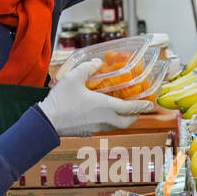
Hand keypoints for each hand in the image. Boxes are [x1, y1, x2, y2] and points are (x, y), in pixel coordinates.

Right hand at [38, 59, 153, 137]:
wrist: (47, 122)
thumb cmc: (61, 100)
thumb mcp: (74, 77)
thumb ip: (87, 68)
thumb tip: (96, 63)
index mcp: (105, 106)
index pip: (130, 108)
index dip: (142, 105)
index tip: (150, 104)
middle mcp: (105, 119)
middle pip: (127, 122)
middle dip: (135, 116)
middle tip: (138, 109)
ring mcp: (96, 128)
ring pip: (116, 126)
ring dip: (122, 120)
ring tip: (122, 110)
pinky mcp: (88, 132)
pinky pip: (104, 127)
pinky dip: (110, 122)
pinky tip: (103, 114)